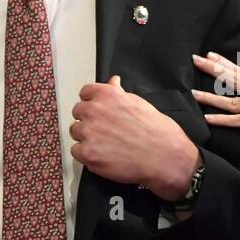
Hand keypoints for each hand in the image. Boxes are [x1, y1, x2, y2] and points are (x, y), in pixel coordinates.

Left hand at [69, 75, 200, 200]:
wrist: (164, 156)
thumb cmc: (157, 131)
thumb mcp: (139, 103)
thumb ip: (119, 93)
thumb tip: (112, 82)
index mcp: (107, 95)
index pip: (85, 92)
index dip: (92, 102)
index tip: (98, 110)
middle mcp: (94, 110)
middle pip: (78, 112)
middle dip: (88, 119)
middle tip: (104, 130)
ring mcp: (89, 132)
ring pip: (75, 131)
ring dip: (86, 137)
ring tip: (106, 144)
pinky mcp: (88, 153)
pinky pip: (76, 151)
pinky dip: (87, 154)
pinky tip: (103, 155)